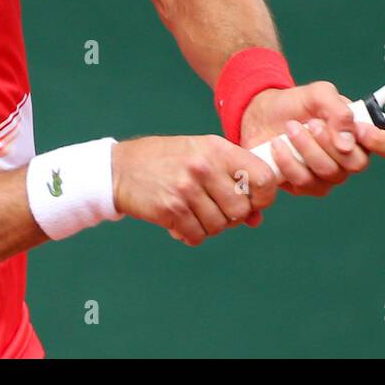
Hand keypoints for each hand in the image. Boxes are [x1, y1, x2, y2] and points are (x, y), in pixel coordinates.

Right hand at [111, 136, 277, 245]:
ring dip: (211, 226)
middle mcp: (204, 167)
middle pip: (241, 209)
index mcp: (217, 148)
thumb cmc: (168, 161)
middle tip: (218, 209)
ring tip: (196, 213)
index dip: (264, 196)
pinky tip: (182, 222)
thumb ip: (232, 179)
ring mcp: (187, 189)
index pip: (263, 177)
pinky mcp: (170, 209)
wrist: (120, 168)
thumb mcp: (202, 156)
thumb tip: (256, 219)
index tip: (253, 201)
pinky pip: (197, 235)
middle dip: (233, 216)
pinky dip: (192, 234)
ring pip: (220, 226)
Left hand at [239, 82, 384, 196]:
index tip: (361, 130)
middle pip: (356, 164)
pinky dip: (288, 161)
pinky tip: (278, 145)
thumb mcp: (318, 93)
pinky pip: (304, 182)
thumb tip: (348, 141)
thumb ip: (338, 109)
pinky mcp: (307, 185)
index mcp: (361, 133)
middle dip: (329, 142)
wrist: (262, 115)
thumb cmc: (296, 103)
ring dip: (306, 148)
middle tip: (311, 123)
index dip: (382, 142)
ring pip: (329, 173)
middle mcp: (350, 157)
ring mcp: (330, 175)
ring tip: (290, 128)